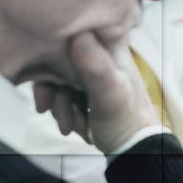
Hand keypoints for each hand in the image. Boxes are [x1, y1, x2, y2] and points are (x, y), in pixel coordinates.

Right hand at [32, 32, 156, 153]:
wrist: (135, 148)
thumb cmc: (126, 121)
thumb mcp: (111, 95)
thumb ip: (96, 67)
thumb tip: (78, 34)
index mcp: (110, 46)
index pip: (69, 34)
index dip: (51, 57)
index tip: (47, 82)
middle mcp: (101, 53)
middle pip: (58, 60)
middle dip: (52, 91)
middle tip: (49, 110)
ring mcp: (94, 71)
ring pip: (58, 80)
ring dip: (59, 106)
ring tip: (70, 126)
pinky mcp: (89, 88)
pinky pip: (63, 93)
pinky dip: (64, 111)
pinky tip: (76, 127)